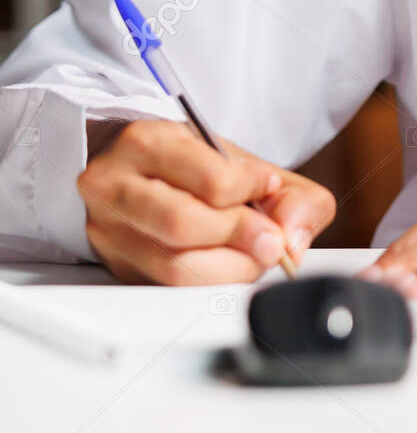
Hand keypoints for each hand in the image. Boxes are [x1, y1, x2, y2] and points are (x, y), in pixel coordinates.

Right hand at [77, 118, 335, 284]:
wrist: (141, 173)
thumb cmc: (194, 168)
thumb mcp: (241, 162)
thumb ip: (290, 194)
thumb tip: (292, 239)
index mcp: (147, 143)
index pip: (205, 176)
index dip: (248, 189)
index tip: (269, 187)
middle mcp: (115, 185)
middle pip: (181, 225)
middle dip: (239, 235)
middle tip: (271, 239)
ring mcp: (109, 230)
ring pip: (172, 265)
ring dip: (228, 267)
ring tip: (255, 254)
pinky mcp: (116, 267)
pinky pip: (167, 288)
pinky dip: (210, 284)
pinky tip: (228, 267)